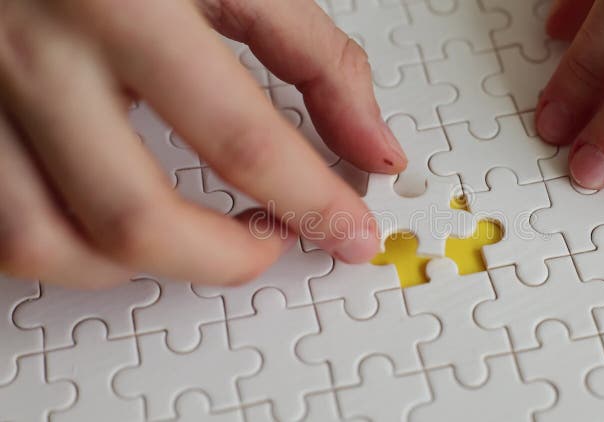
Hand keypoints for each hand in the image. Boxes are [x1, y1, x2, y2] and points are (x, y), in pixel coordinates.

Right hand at [0, 0, 406, 287]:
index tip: (347, 233)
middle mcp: (36, 53)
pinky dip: (65, 248)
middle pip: (133, 217)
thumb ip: (314, 59)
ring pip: (45, 241)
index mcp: (123, 3)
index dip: (311, 203)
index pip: (238, 138)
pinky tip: (111, 222)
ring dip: (138, 267)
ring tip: (192, 240)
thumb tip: (372, 148)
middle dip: (224, 260)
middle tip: (269, 244)